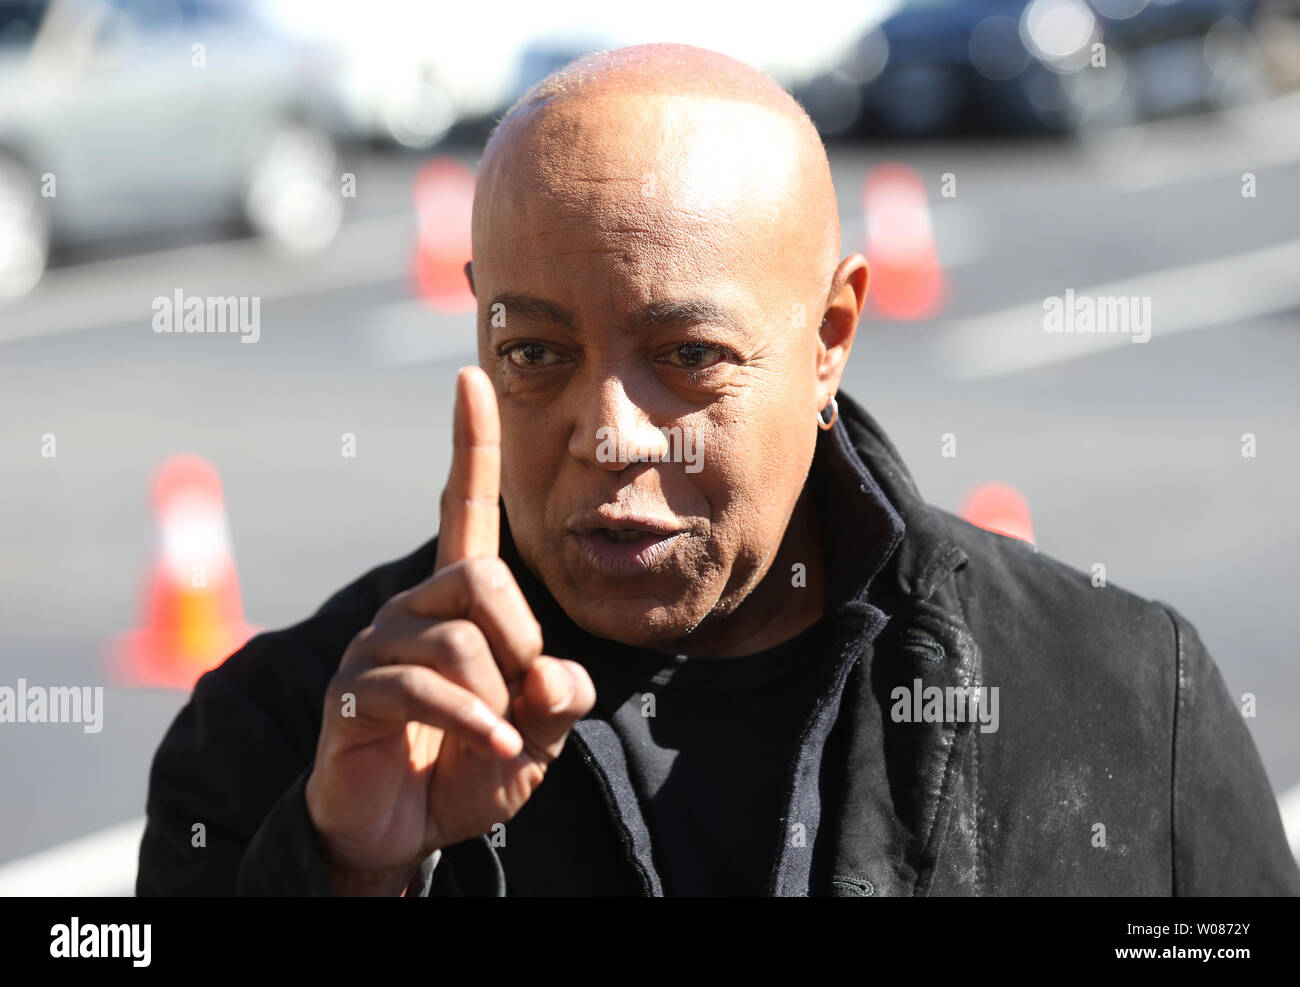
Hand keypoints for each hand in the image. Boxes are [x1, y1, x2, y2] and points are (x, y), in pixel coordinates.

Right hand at [304, 366, 595, 894]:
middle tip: (518, 698)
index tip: (471, 376)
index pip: (463, 508)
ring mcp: (378, 646)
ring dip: (493, 699)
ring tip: (489, 733)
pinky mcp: (356, 691)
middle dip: (519, 643)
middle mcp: (413, 608)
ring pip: (458, 639)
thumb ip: (561, 694)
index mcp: (458, 602)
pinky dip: (473, 723)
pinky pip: (424, 687)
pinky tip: (489, 748)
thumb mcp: (540, 731)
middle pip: (481, 577)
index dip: (469, 446)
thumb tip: (553, 671)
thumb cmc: (473, 767)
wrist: (410, 832)